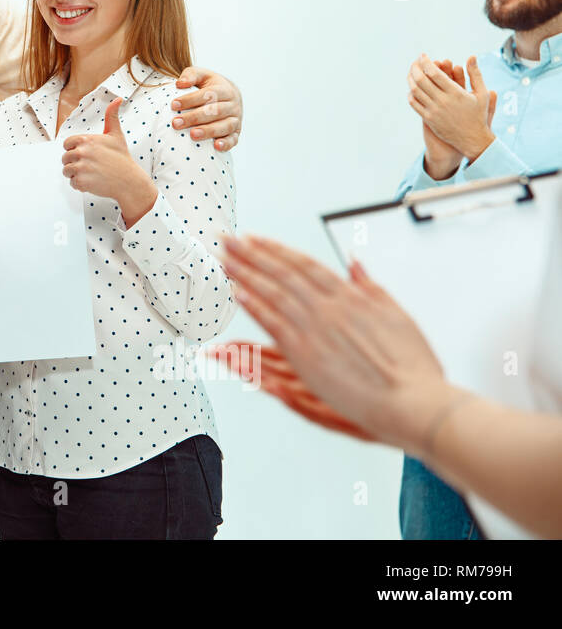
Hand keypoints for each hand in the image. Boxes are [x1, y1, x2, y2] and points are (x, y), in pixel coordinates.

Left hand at [61, 98, 156, 224]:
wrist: (129, 180)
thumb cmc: (122, 158)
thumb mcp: (116, 134)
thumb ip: (111, 116)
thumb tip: (118, 99)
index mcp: (86, 140)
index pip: (66, 144)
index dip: (75, 149)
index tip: (86, 153)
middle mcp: (82, 152)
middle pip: (65, 158)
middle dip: (75, 162)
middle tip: (91, 165)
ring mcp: (81, 168)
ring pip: (66, 171)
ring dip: (76, 174)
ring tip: (91, 173)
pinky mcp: (81, 182)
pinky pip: (72, 183)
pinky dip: (80, 184)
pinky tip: (92, 181)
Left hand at [172, 66, 241, 150]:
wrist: (230, 96)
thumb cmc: (210, 86)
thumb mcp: (202, 76)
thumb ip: (191, 75)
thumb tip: (180, 83)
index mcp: (224, 89)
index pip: (208, 94)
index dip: (190, 100)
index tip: (173, 105)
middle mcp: (233, 105)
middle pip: (214, 111)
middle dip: (194, 118)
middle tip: (176, 123)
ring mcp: (236, 119)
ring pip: (224, 126)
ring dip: (208, 131)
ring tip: (192, 135)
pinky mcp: (236, 133)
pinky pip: (233, 139)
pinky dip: (226, 144)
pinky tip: (216, 147)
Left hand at [219, 234, 458, 453]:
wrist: (415, 402)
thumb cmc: (413, 367)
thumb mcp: (397, 316)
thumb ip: (370, 287)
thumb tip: (355, 262)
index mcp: (351, 296)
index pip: (305, 264)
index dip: (277, 249)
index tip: (257, 239)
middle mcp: (330, 307)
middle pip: (282, 273)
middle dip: (252, 254)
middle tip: (229, 239)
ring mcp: (316, 329)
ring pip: (273, 293)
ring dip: (245, 273)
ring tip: (224, 259)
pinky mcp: (306, 354)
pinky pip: (273, 323)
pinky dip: (254, 306)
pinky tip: (237, 293)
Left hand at [407, 54, 496, 162]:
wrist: (472, 139)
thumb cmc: (479, 114)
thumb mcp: (482, 93)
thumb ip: (475, 74)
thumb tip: (472, 57)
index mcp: (455, 93)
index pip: (434, 73)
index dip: (426, 62)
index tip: (423, 55)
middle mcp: (442, 101)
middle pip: (421, 80)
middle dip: (415, 67)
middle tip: (415, 61)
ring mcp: (433, 111)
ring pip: (415, 91)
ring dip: (410, 79)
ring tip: (412, 72)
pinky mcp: (428, 119)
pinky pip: (414, 104)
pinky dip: (411, 94)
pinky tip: (413, 88)